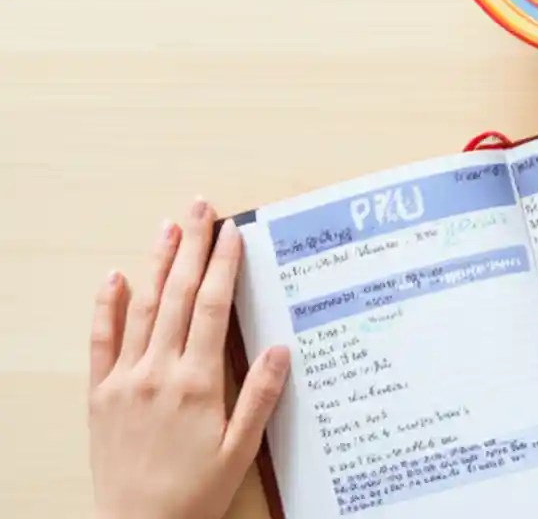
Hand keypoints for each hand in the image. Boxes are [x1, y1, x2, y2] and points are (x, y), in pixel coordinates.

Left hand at [89, 199, 290, 518]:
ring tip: (169, 225)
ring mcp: (124, 380)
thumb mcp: (239, 450)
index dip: (223, 266)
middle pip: (177, 295)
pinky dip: (106, 306)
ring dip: (156, 262)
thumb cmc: (193, 493)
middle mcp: (158, 372)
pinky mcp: (100, 394)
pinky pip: (100, 341)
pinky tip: (114, 277)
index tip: (233, 233)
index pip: (211, 308)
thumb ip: (260, 396)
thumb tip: (279, 348)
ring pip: (141, 308)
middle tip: (201, 207)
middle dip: (191, 246)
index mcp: (198, 383)